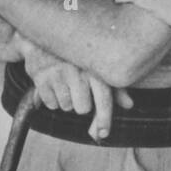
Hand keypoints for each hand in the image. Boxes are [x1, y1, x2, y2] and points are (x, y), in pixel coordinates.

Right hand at [18, 39, 132, 140]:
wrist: (45, 36)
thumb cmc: (76, 55)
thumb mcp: (97, 66)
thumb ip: (115, 86)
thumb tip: (129, 105)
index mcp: (94, 66)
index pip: (103, 97)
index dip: (103, 118)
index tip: (102, 134)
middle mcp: (77, 69)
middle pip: (83, 108)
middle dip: (81, 105)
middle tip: (78, 91)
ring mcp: (57, 73)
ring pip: (66, 107)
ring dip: (66, 101)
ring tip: (65, 84)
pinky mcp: (41, 78)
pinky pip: (51, 104)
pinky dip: (53, 99)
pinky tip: (54, 84)